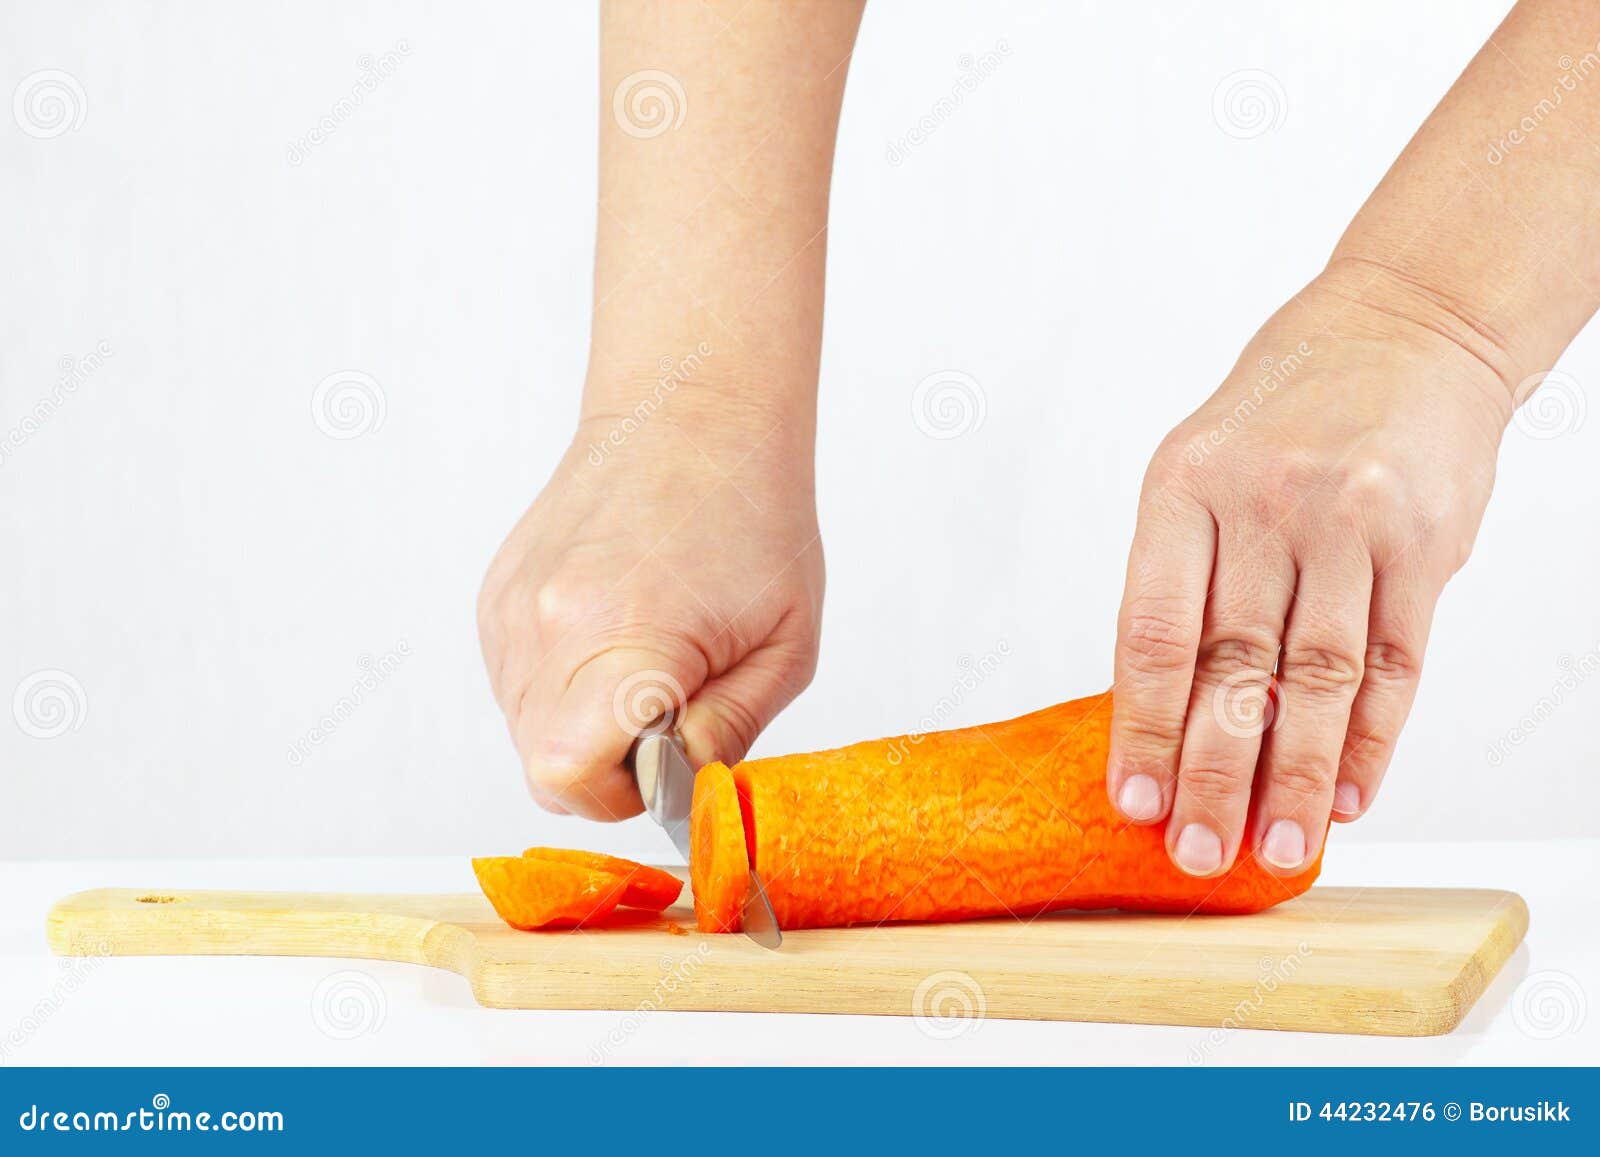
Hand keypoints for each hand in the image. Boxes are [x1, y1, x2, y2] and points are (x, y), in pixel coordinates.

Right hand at [478, 403, 822, 818]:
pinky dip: (566, 687)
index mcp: (621, 635)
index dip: (627, 792)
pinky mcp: (496, 600)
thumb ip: (729, 733)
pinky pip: (519, 686)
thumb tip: (681, 793)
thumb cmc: (752, 514)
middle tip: (672, 709)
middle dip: (612, 768)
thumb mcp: (784, 645)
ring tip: (648, 661)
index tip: (673, 754)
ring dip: (588, 728)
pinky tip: (618, 634)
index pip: (572, 777)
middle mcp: (544, 625)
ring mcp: (510, 611)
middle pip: (545, 770)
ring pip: (528, 732)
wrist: (691, 413)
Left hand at [1107, 263, 1515, 876]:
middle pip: (1233, 670)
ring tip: (1275, 847)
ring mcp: (1351, 524)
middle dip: (1213, 775)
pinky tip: (1347, 794)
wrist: (1405, 326)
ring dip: (1295, 777)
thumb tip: (1157, 712)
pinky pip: (1394, 664)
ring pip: (1317, 681)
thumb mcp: (1198, 468)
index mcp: (1183, 488)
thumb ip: (1180, 578)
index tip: (1132, 802)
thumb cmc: (1283, 409)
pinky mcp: (1425, 545)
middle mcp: (1264, 505)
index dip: (1142, 729)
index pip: (1153, 633)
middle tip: (1199, 853)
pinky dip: (1370, 738)